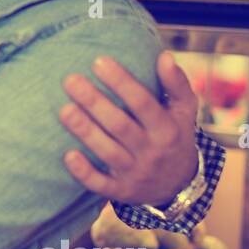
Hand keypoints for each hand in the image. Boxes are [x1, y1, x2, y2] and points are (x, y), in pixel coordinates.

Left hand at [57, 51, 200, 206]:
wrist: (180, 184)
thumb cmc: (175, 135)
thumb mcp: (184, 110)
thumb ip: (175, 83)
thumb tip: (164, 56)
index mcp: (167, 128)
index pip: (143, 102)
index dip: (121, 82)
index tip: (98, 61)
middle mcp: (152, 151)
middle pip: (120, 125)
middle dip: (94, 102)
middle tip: (70, 80)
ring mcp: (136, 174)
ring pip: (108, 152)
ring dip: (85, 132)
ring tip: (64, 110)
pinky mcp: (122, 192)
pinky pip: (101, 185)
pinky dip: (84, 173)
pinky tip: (68, 155)